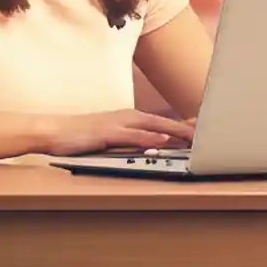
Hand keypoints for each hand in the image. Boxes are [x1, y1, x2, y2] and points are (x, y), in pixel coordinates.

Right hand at [38, 110, 195, 155]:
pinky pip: (132, 136)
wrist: (54, 131)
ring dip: (175, 132)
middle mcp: (128, 117)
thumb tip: (153, 148)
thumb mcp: (111, 139)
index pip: (163, 123)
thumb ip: (132, 142)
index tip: (206, 130)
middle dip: (188, 128)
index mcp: (130, 119)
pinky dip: (149, 139)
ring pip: (153, 127)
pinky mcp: (107, 133)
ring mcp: (118, 124)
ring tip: (196, 137)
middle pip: (165, 122)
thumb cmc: (81, 136)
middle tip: (211, 133)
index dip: (185, 126)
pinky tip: (163, 141)